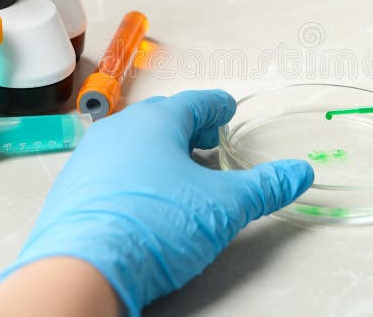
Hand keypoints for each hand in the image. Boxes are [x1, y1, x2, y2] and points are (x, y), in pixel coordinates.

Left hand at [0, 90, 313, 314]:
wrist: (84, 269)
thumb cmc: (157, 225)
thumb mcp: (223, 207)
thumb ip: (264, 187)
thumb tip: (300, 173)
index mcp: (155, 122)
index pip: (193, 102)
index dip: (215, 105)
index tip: (226, 108)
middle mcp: (118, 131)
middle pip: (160, 119)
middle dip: (187, 127)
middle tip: (208, 139)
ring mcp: (90, 159)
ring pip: (132, 142)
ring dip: (158, 150)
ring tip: (179, 170)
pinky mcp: (72, 190)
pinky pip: (110, 169)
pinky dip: (133, 172)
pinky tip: (144, 197)